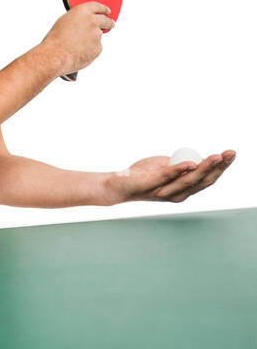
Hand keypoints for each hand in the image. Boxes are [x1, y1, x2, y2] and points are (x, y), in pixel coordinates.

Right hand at [41, 2, 115, 76]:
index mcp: (83, 11)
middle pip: (105, 20)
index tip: (107, 11)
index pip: (98, 6)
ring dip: (92, 41)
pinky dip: (89, 51)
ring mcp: (97, 35)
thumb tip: (82, 23)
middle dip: (109, 22)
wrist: (56, 55)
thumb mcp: (64, 22)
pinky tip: (78, 53)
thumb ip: (77, 19)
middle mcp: (93, 21)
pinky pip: (95, 49)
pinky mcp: (98, 48)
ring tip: (76, 47)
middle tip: (110, 24)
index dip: (103, 9)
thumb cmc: (55, 40)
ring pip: (97, 37)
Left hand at [102, 151, 236, 204]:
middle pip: (203, 181)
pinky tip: (191, 163)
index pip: (207, 179)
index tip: (231, 154)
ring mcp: (164, 191)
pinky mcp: (151, 185)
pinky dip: (180, 169)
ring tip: (216, 157)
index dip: (221, 167)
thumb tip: (194, 159)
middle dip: (219, 166)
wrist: (117, 185)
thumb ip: (180, 165)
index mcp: (183, 190)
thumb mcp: (166, 168)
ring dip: (204, 167)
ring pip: (189, 180)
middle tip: (230, 153)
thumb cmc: (143, 175)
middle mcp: (177, 194)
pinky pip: (168, 176)